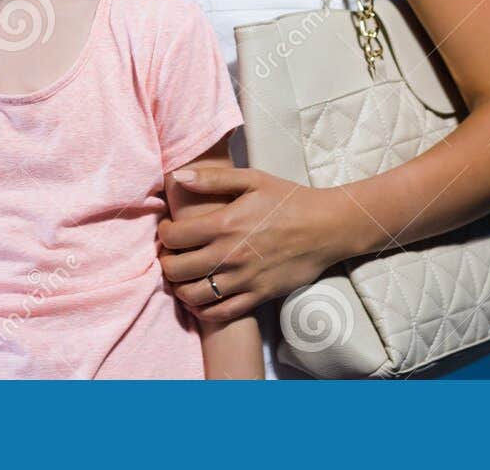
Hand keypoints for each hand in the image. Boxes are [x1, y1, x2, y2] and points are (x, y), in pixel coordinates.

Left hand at [157, 167, 359, 323]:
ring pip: (194, 296)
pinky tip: (199, 298)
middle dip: (166, 262)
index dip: (163, 233)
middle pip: (177, 270)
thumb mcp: (252, 179)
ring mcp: (244, 279)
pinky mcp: (258, 296)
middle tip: (170, 254)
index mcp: (225, 224)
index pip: (174, 237)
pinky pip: (220, 313)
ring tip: (182, 276)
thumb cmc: (288, 200)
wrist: (326, 227)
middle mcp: (230, 255)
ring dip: (180, 288)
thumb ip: (213, 179)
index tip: (168, 229)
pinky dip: (202, 309)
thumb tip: (178, 176)